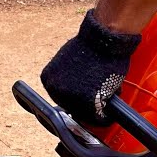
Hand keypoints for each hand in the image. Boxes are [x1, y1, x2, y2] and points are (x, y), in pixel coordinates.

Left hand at [40, 9, 141, 126]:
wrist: (103, 39)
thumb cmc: (92, 47)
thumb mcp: (69, 62)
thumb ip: (67, 78)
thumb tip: (74, 91)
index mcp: (48, 79)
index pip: (61, 98)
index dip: (77, 99)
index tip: (86, 100)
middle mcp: (55, 89)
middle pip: (71, 108)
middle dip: (86, 107)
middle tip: (98, 103)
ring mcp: (69, 96)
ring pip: (85, 114)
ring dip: (95, 111)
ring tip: (105, 102)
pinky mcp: (87, 101)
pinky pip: (97, 117)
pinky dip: (104, 116)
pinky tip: (108, 110)